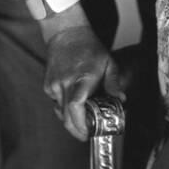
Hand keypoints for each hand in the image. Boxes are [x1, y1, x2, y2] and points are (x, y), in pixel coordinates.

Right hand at [40, 3, 122, 140]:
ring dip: (70, 119)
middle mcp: (65, 83)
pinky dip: (64, 108)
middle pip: (66, 116)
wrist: (66, 33)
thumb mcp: (109, 61)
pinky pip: (56, 103)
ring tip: (83, 121)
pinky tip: (73, 104)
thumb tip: (121, 100)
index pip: (76, 106)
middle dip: (76, 130)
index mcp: (82, 78)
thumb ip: (114, 82)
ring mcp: (53, 85)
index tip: (88, 131)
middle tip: (86, 135)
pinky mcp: (47, 85)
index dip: (80, 123)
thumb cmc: (89, 47)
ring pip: (60, 112)